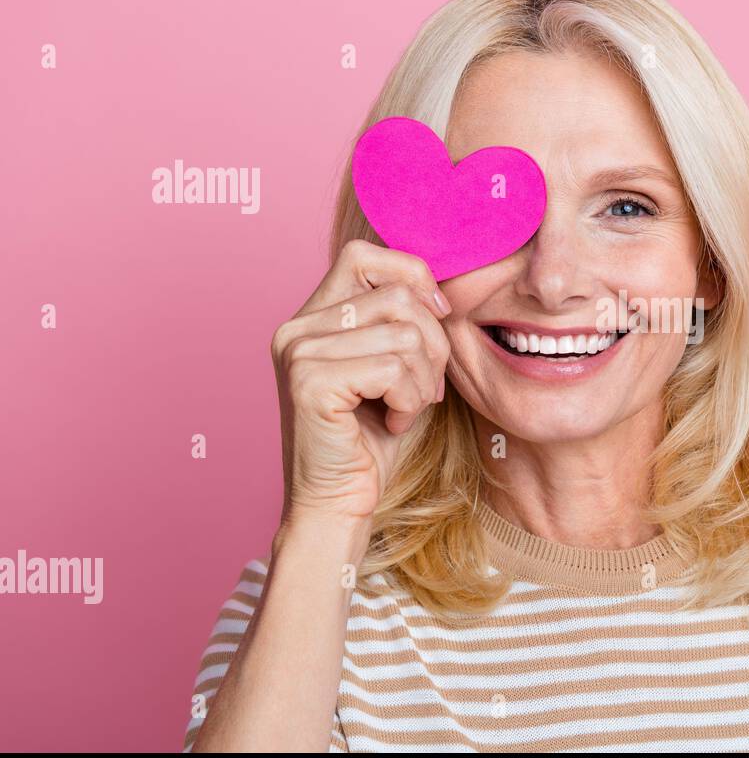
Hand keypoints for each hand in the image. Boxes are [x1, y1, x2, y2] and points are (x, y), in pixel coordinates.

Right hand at [270, 238, 450, 532]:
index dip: (412, 278)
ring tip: (402, 407)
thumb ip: (404, 321)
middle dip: (433, 344)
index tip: (436, 320)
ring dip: (422, 380)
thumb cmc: (372, 438)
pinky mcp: (309, 383)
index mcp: (312, 315)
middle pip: (398, 295)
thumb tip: (443, 290)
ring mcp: (298, 352)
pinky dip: (408, 400)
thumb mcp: (394, 366)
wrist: (339, 503)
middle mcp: (296, 326)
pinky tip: (391, 422)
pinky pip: (393, 368)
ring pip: (405, 334)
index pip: (365, 255)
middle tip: (423, 387)